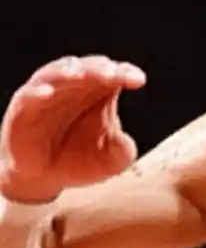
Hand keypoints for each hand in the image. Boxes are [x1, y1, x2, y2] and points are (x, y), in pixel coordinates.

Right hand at [0, 55, 146, 202]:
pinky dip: (37, 93)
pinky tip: (48, 93)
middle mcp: (72, 88)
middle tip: (113, 74)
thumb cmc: (82, 160)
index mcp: (98, 93)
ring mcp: (46, 96)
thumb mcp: (110, 161)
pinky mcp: (24, 110)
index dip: (125, 73)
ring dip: (68, 73)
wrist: (45, 178)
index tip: (139, 81)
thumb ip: (122, 150)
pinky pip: (28, 97)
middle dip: (99, 69)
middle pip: (87, 69)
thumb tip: (124, 142)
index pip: (113, 76)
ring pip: (56, 75)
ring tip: (81, 75)